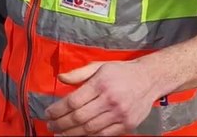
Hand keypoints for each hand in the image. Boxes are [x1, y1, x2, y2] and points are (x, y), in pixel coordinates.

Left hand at [44, 60, 159, 135]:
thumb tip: (60, 78)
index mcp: (100, 83)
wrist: (149, 79)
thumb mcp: (99, 66)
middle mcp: (110, 100)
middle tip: (51, 126)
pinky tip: (79, 136)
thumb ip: (78, 73)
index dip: (57, 110)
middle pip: (79, 117)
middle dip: (61, 124)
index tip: (48, 113)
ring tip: (60, 134)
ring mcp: (120, 114)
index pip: (73, 101)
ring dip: (72, 134)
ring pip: (90, 129)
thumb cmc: (121, 72)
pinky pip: (104, 135)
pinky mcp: (128, 125)